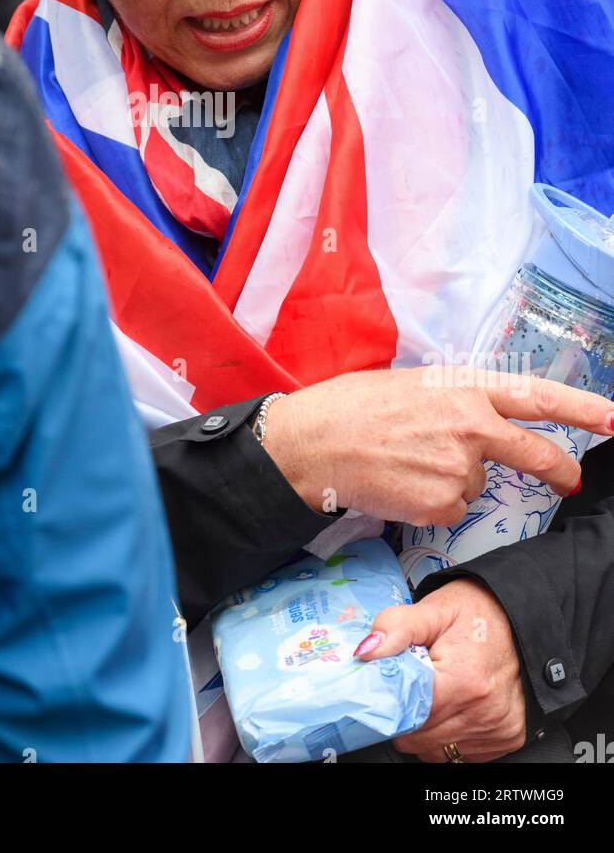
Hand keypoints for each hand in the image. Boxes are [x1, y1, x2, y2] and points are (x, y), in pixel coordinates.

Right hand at [263, 366, 613, 523]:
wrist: (311, 441)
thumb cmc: (353, 406)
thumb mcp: (412, 384)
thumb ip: (454, 402)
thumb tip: (481, 425)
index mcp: (463, 387)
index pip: (537, 396)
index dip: (581, 408)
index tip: (613, 418)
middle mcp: (470, 426)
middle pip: (532, 453)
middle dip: (557, 468)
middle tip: (567, 479)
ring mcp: (457, 468)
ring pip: (475, 485)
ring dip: (450, 480)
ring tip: (404, 461)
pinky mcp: (439, 505)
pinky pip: (450, 510)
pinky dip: (430, 503)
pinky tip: (399, 484)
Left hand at [355, 579, 525, 761]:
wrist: (520, 618)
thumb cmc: (477, 612)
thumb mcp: (434, 609)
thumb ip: (396, 628)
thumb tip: (366, 651)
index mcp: (464, 680)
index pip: (409, 713)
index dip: (391, 700)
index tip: (387, 686)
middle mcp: (485, 712)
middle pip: (420, 737)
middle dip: (406, 715)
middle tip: (412, 686)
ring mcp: (498, 729)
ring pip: (437, 751)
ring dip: (426, 729)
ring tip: (433, 695)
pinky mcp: (507, 739)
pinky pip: (460, 754)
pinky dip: (447, 736)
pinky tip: (451, 709)